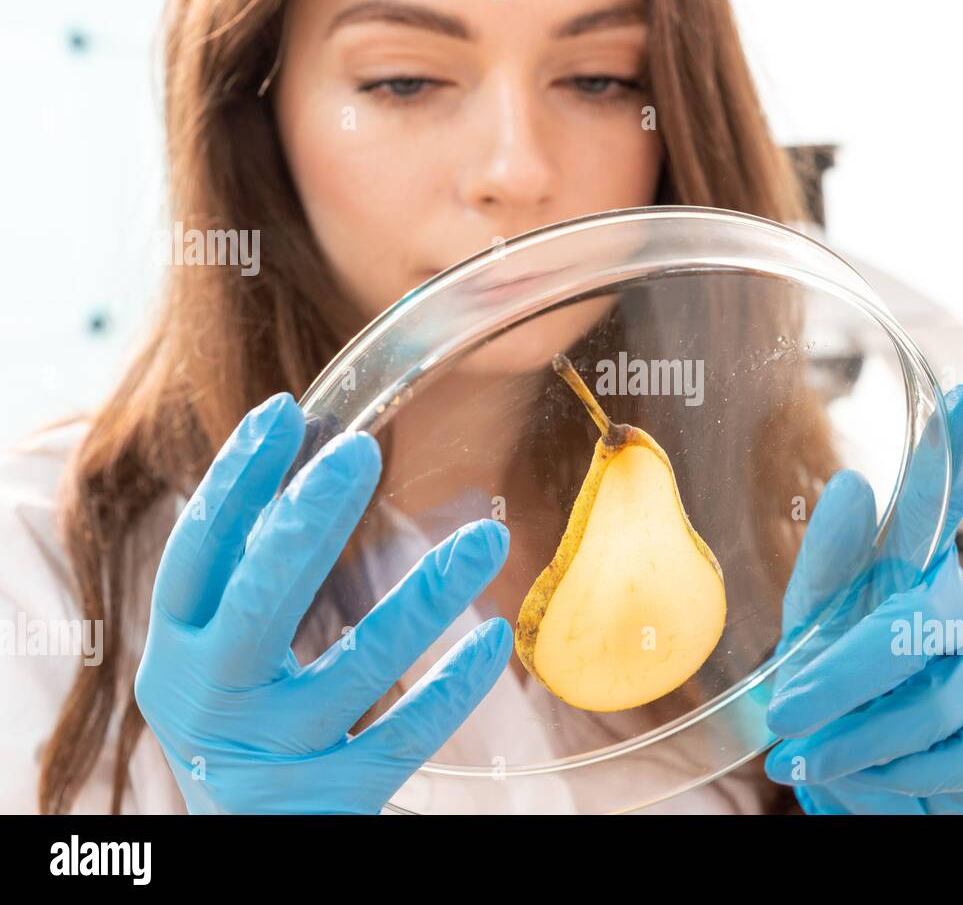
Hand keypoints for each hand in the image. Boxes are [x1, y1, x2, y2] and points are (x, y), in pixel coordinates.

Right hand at [134, 393, 512, 813]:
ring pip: (356, 667)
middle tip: (360, 452)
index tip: (284, 412)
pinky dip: (452, 685)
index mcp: (178, 651)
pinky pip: (405, 734)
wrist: (243, 840)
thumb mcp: (218, 653)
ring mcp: (273, 755)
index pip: (198, 553)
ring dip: (425, 596)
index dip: (234, 481)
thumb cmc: (240, 719)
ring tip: (484, 539)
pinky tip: (494, 637)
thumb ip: (246, 577)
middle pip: (259, 599)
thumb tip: (304, 459)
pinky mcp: (331, 798)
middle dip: (308, 521)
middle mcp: (213, 702)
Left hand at [763, 382, 962, 813]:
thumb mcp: (813, 626)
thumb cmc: (841, 688)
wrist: (869, 776)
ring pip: (939, 703)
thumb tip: (852, 486)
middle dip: (842, 679)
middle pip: (915, 627)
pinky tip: (875, 775)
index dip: (957, 453)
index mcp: (911, 574)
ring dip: (862, 743)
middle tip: (788, 716)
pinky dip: (905, 777)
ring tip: (818, 757)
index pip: (937, 507)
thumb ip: (827, 564)